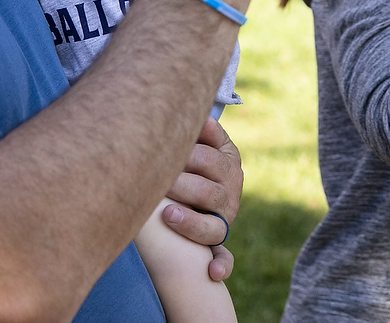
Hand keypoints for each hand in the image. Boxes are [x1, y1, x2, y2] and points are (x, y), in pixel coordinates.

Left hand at [161, 118, 243, 281]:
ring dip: (191, 222)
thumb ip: (202, 129)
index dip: (188, 157)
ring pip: (214, 226)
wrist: (198, 189)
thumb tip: (200, 117)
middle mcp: (230, 193)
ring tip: (167, 215)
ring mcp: (226, 220)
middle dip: (183, 186)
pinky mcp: (219, 244)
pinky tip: (212, 273)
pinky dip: (221, 265)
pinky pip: (224, 258)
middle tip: (158, 182)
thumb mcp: (203, 139)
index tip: (166, 153)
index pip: (211, 160)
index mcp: (228, 163)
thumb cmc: (191, 157)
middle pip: (209, 192)